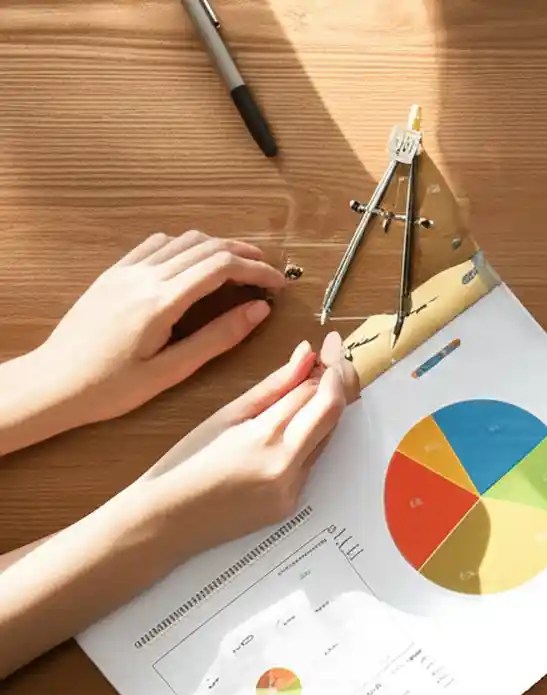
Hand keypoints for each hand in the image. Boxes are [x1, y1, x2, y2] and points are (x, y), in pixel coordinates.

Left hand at [37, 231, 284, 424]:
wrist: (53, 383)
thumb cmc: (111, 388)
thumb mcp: (171, 371)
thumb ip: (218, 337)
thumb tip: (258, 309)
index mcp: (160, 302)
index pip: (221, 267)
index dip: (257, 269)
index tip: (279, 283)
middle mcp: (144, 277)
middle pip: (207, 246)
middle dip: (245, 254)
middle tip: (268, 271)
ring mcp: (126, 270)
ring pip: (184, 240)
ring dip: (218, 246)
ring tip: (239, 266)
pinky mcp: (113, 273)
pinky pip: (156, 244)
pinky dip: (186, 246)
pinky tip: (195, 263)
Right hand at [136, 332, 360, 555]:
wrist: (165, 522)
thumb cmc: (184, 463)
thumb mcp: (225, 416)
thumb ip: (273, 386)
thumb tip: (307, 355)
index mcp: (266, 438)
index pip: (314, 392)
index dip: (327, 364)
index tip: (330, 343)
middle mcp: (287, 466)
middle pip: (332, 413)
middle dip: (338, 381)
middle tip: (332, 359)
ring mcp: (292, 490)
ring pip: (327, 438)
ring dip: (325, 410)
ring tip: (313, 385)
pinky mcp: (291, 505)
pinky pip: (312, 462)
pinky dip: (311, 438)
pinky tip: (297, 424)